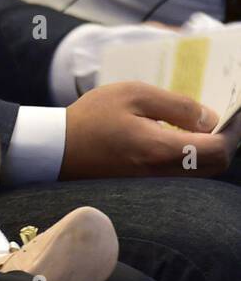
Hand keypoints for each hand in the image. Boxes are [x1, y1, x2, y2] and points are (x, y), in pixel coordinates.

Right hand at [61, 81, 238, 178]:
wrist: (57, 148)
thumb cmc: (91, 117)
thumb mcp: (132, 95)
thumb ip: (175, 105)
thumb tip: (209, 118)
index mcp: (160, 148)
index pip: (218, 148)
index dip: (233, 130)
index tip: (234, 113)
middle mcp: (162, 172)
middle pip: (216, 165)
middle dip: (226, 141)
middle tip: (223, 119)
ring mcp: (154, 183)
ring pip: (201, 171)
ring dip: (209, 150)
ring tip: (202, 126)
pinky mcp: (146, 185)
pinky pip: (183, 174)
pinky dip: (191, 157)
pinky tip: (180, 139)